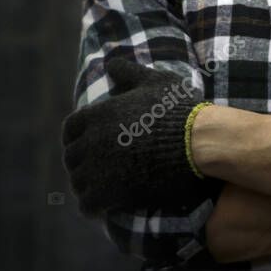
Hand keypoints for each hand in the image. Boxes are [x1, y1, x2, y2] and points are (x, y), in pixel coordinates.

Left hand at [61, 58, 219, 215]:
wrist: (200, 143)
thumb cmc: (181, 110)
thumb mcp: (156, 82)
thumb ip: (130, 72)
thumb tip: (111, 62)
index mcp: (100, 113)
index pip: (71, 128)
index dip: (76, 137)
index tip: (85, 144)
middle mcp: (93, 140)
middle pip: (72, 157)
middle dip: (81, 163)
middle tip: (96, 168)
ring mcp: (99, 167)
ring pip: (78, 182)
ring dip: (86, 186)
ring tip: (99, 189)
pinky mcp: (110, 192)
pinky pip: (87, 205)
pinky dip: (92, 207)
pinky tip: (102, 207)